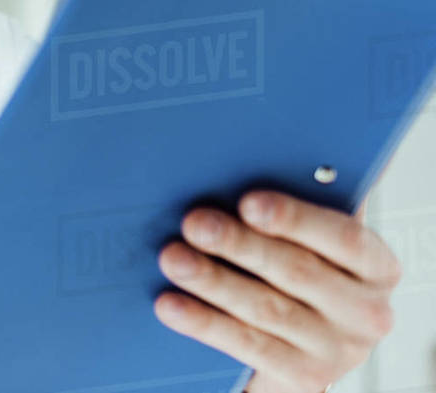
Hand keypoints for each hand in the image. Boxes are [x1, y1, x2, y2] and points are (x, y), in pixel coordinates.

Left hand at [153, 190, 400, 392]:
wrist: (298, 347)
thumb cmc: (295, 273)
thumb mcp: (307, 243)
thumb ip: (286, 215)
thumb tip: (229, 172)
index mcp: (375, 266)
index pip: (343, 237)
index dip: (295, 218)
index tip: (248, 201)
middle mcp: (366, 311)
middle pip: (296, 271)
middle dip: (239, 244)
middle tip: (194, 222)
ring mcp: (336, 350)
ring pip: (266, 309)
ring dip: (213, 280)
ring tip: (172, 257)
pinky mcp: (303, 379)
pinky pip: (246, 346)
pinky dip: (204, 322)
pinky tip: (170, 304)